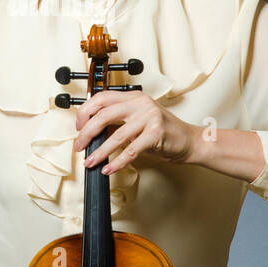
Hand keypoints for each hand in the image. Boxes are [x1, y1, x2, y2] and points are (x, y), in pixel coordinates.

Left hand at [73, 90, 194, 174]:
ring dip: (99, 152)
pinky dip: (117, 162)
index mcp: (134, 97)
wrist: (189, 141)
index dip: (85, 111)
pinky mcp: (156, 133)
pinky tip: (109, 169)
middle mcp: (141, 103)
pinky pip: (130, 150)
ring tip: (90, 162)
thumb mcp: (137, 121)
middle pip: (103, 114)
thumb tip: (90, 132)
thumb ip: (117, 122)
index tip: (78, 127)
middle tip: (79, 146)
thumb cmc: (162, 132)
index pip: (102, 97)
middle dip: (87, 133)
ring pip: (115, 135)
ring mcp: (149, 117)